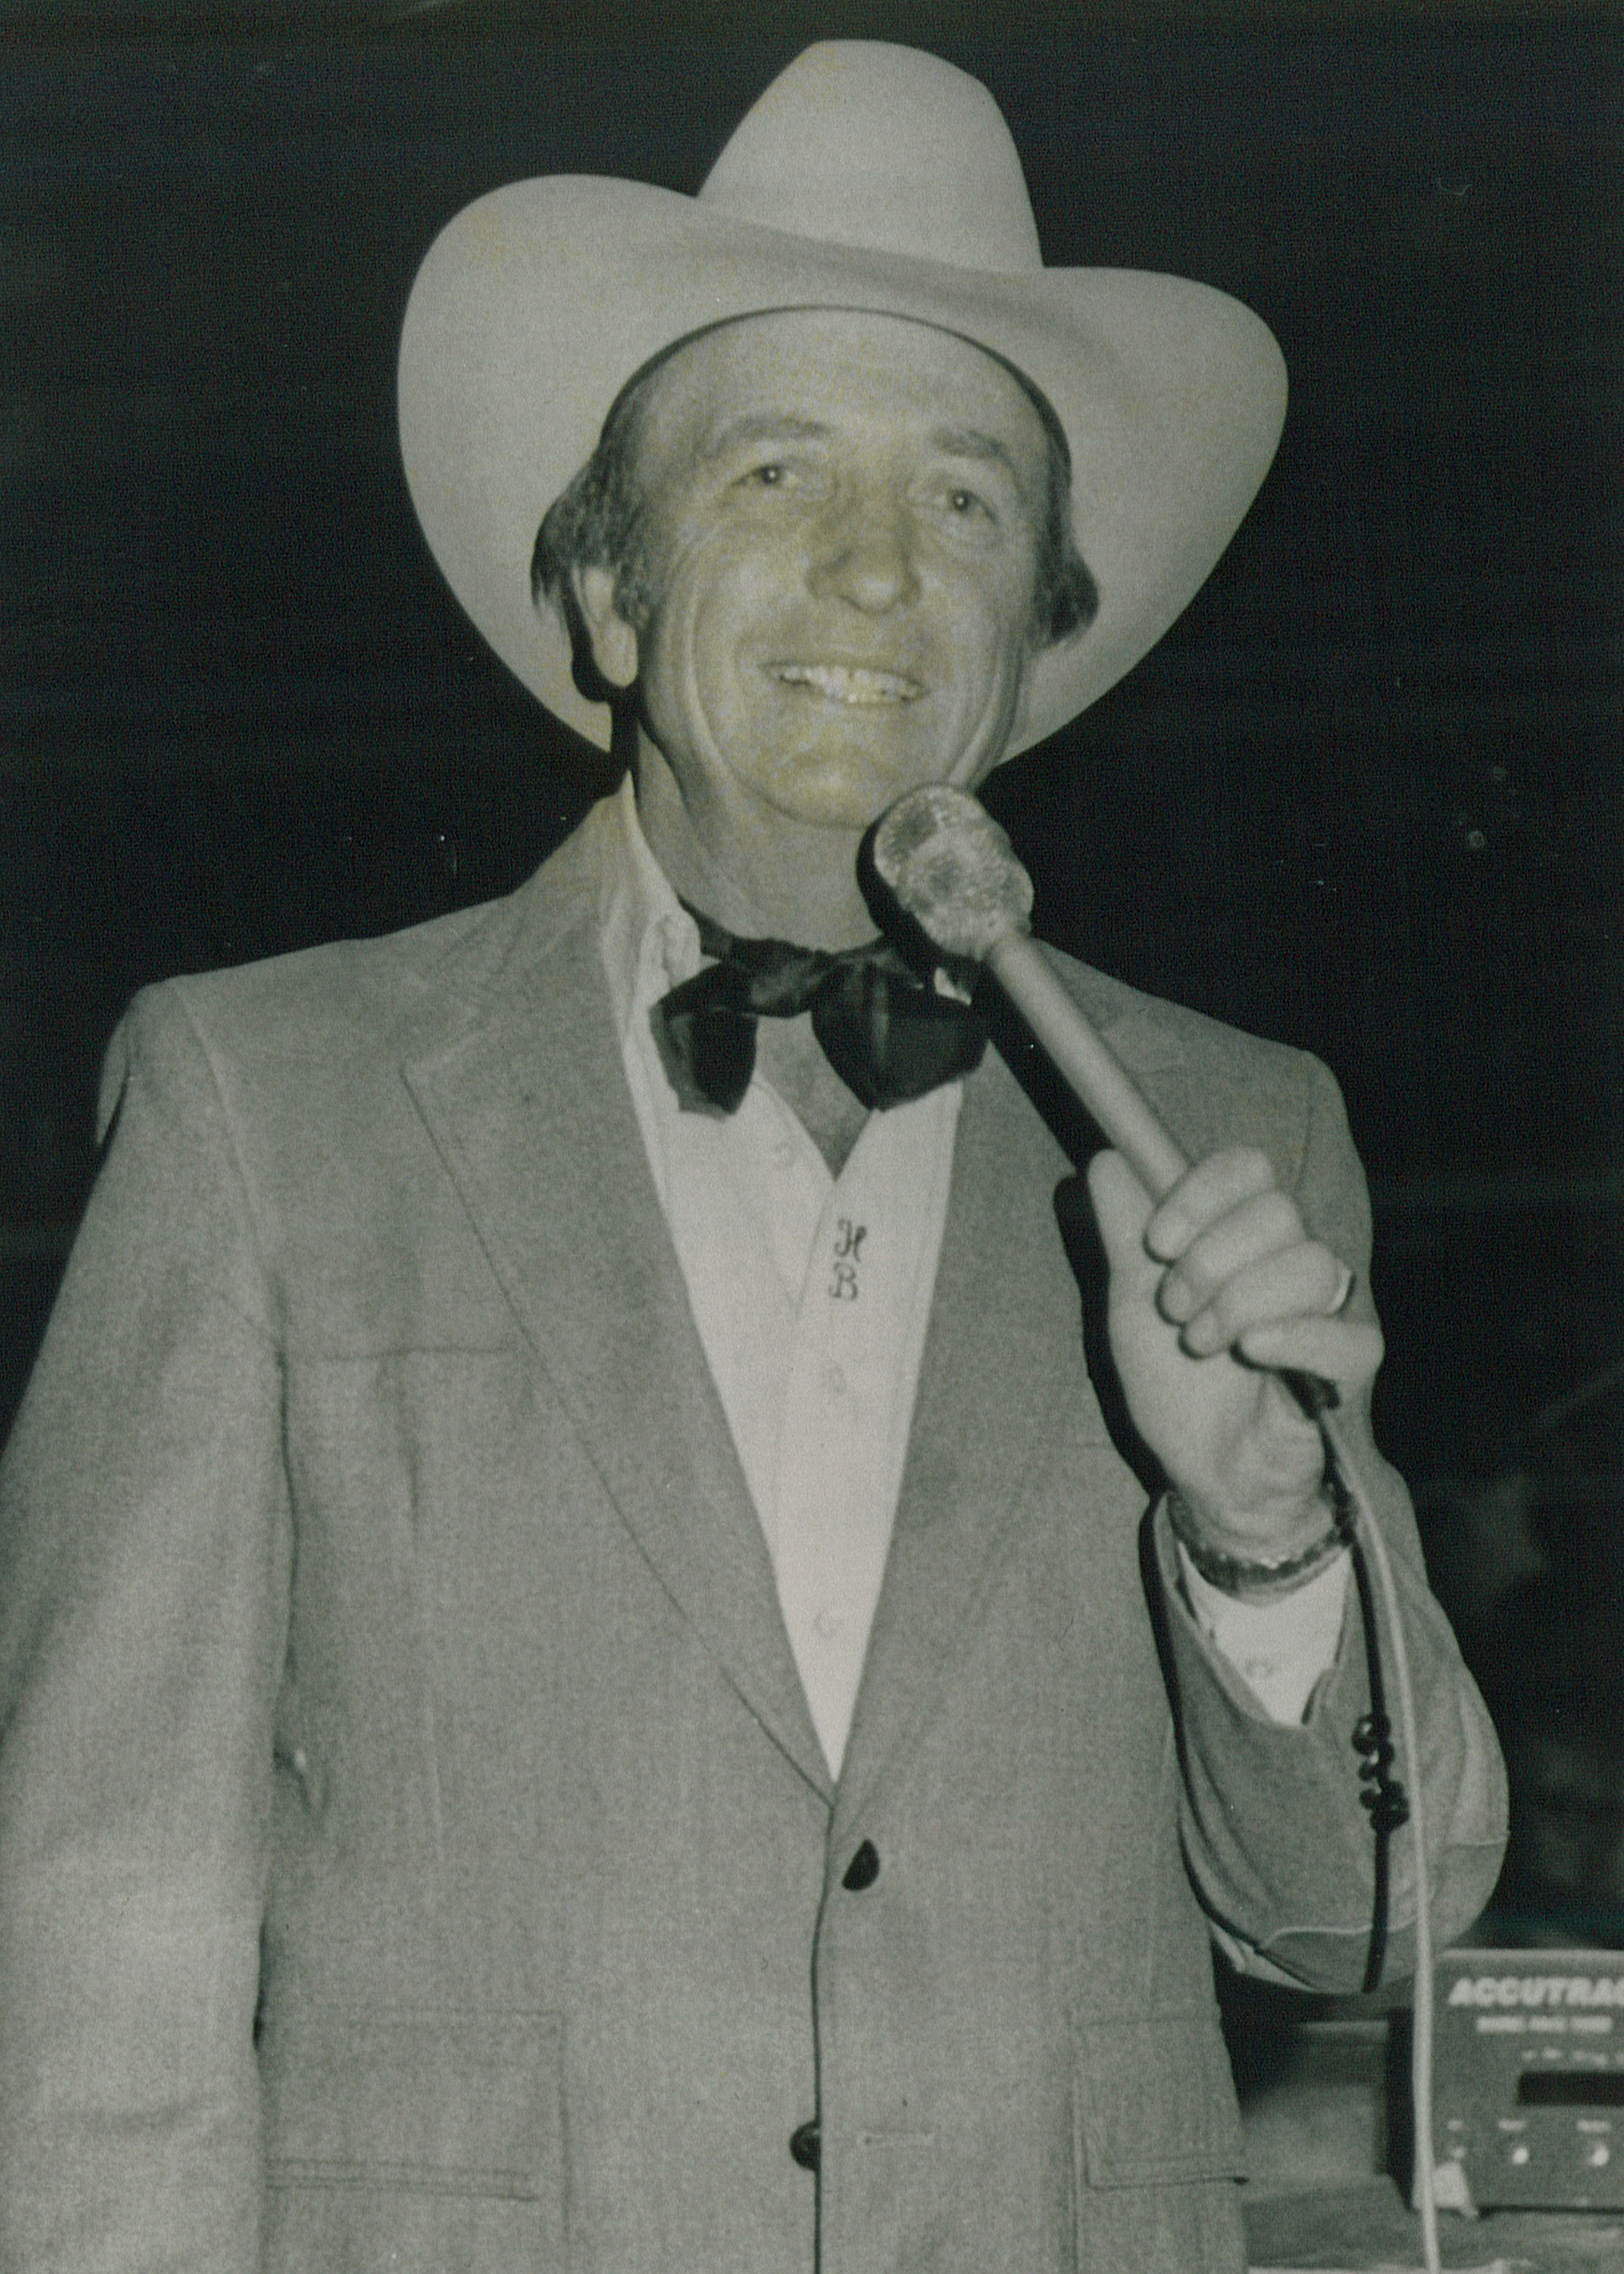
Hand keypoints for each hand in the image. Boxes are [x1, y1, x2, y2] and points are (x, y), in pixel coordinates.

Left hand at [1086, 1146, 1383, 1554]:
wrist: (1206, 1469)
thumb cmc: (1177, 1384)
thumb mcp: (1132, 1305)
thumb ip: (1122, 1233)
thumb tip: (1105, 1160)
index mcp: (1243, 1234)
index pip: (1248, 1167)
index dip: (1200, 1193)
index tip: (1156, 1243)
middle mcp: (1293, 1258)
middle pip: (1277, 1211)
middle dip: (1208, 1262)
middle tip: (1174, 1310)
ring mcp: (1329, 1308)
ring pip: (1310, 1264)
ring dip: (1237, 1305)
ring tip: (1201, 1345)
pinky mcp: (1352, 1361)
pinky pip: (1344, 1333)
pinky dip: (1293, 1337)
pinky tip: (1253, 1352)